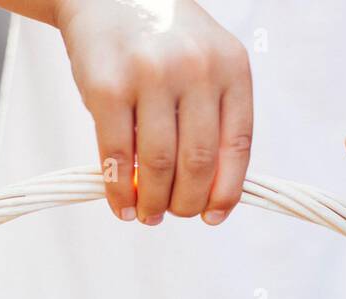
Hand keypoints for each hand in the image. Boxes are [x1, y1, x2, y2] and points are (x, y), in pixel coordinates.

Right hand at [55, 0, 253, 224]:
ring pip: (159, 165)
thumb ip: (213, 114)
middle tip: (173, 214)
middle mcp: (196, 68)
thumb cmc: (160, 37)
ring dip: (153, 203)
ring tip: (147, 214)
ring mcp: (151, 76)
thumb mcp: (204, 61)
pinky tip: (121, 204)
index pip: (237, 145)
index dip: (227, 191)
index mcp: (230, 66)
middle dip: (186, 203)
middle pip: (198, 162)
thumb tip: (211, 191)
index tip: (214, 215)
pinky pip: (118, 156)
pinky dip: (119, 191)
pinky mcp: (108, 88)